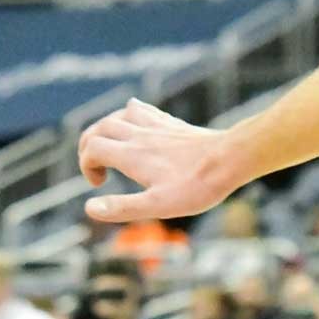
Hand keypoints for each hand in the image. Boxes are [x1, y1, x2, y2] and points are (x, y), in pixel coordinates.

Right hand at [79, 98, 238, 221]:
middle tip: (98, 167)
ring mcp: (157, 126)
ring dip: (106, 128)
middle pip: (99, 128)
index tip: (101, 183)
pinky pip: (143, 109)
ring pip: (119, 115)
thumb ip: (123, 207)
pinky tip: (136, 122)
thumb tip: (90, 209)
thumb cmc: (198, 186)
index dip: (86, 165)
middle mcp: (140, 135)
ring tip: (111, 147)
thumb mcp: (159, 205)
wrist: (232, 159)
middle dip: (89, 145)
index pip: (92, 148)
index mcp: (132, 154)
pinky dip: (130, 114)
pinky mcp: (173, 124)